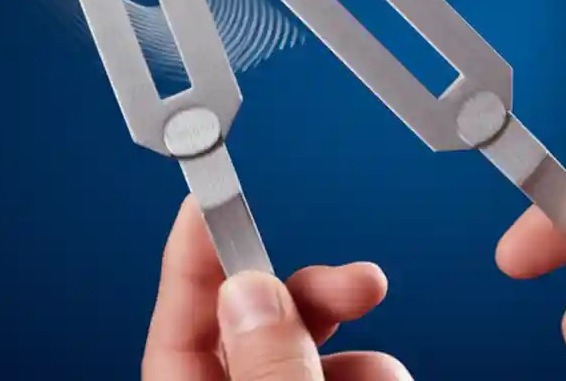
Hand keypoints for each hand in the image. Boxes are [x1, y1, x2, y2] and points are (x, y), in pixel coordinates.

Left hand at [143, 196, 409, 380]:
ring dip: (366, 358)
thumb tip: (250, 293)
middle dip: (314, 299)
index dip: (191, 261)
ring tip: (388, 379)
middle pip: (261, 330)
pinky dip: (380, 379)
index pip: (177, 331)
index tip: (205, 202)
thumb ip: (270, 363)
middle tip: (363, 283)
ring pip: (320, 357)